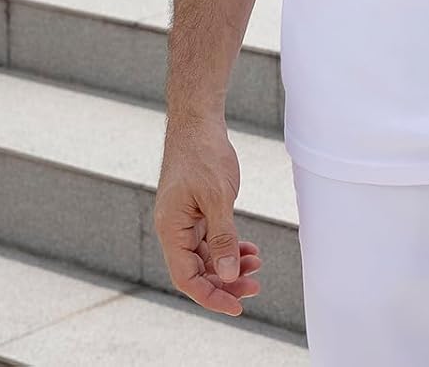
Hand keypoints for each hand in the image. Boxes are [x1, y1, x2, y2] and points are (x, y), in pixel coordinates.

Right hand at [154, 116, 261, 316]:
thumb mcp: (218, 196)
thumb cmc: (203, 154)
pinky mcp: (197, 211)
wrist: (197, 122)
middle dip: (226, 282)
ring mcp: (185, 221)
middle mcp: (175, 230)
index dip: (211, 296)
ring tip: (257, 266)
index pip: (188, 277)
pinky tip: (249, 250)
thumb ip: (223, 236)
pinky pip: (211, 239)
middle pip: (198, 271)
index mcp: (171, 230)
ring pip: (207, 256)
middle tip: (256, 286)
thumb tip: (226, 275)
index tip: (237, 306)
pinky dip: (230, 246)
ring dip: (230, 264)